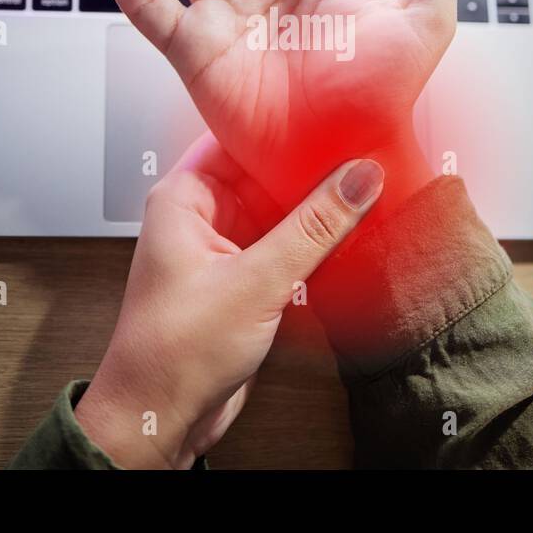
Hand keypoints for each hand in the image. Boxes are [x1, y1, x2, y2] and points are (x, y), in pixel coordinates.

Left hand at [73, 133, 383, 468]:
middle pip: (269, 173)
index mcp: (186, 197)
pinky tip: (355, 234)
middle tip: (369, 152)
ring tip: (372, 187)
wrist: (160, 419)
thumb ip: (313, 228)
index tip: (338, 114)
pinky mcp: (246, 280)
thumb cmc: (170, 353)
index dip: (288, 124)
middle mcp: (204, 216)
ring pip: (284, 211)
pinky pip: (289, 246)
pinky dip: (318, 243)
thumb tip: (358, 179)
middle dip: (316, 168)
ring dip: (322, 208)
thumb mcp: (253, 283)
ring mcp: (226, 248)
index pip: (241, 136)